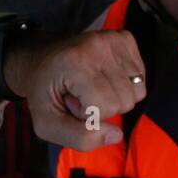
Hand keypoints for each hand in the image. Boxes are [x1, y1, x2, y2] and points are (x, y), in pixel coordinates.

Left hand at [3, 29, 144, 150]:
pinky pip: (141, 77)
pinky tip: (102, 77)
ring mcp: (113, 39)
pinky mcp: (124, 38)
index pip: (107, 107)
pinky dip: (124, 84)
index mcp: (76, 62)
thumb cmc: (41, 91)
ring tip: (89, 86)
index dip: (89, 115)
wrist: (37, 62)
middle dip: (103, 107)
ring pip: (137, 91)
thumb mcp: (47, 124)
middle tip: (79, 94)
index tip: (70, 101)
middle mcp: (98, 45)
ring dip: (114, 96)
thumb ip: (80, 138)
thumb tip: (116, 135)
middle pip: (126, 100)